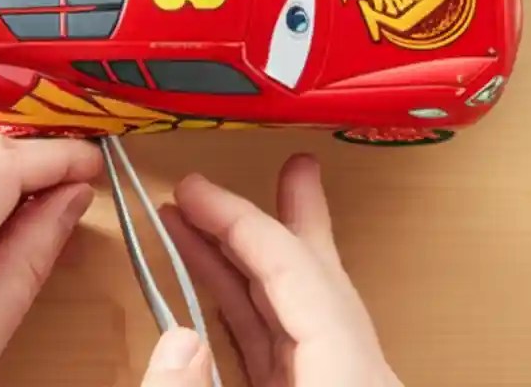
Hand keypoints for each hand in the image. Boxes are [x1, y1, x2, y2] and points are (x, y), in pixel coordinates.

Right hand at [149, 154, 402, 386]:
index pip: (299, 276)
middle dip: (294, 221)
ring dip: (245, 265)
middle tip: (290, 165)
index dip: (243, 224)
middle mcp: (353, 379)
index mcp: (350, 379)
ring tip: (204, 218)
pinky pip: (278, 346)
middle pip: (319, 281)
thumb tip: (177, 341)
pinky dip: (243, 313)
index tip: (192, 190)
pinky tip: (211, 285)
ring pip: (293, 315)